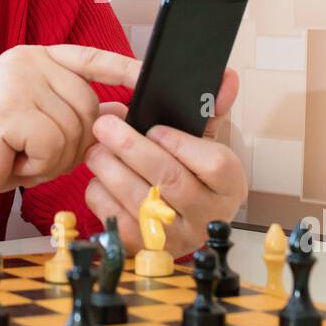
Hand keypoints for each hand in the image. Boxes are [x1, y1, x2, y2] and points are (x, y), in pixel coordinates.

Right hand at [0, 44, 140, 204]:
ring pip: (74, 129)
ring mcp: (17, 81)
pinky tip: (14, 161)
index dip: (124, 68)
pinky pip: (53, 144)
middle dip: (75, 143)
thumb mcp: (44, 126)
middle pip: (90, 105)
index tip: (149, 75)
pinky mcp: (9, 109)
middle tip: (38, 154)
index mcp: (36, 58)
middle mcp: (27, 61)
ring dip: (55, 158)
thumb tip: (123, 110)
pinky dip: (39, 165)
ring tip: (22, 156)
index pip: (91, 57)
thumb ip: (79, 113)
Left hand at [83, 67, 246, 258]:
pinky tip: (99, 177)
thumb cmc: (190, 172)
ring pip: (140, 201)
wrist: (179, 218)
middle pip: (170, 181)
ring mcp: (176, 237)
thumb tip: (226, 76)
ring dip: (111, 169)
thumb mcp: (204, 141)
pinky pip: (118, 220)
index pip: (214, 165)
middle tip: (105, 125)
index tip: (154, 128)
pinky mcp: (144, 248)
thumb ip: (212, 107)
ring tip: (95, 147)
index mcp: (230, 186)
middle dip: (132, 149)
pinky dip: (102, 195)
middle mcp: (207, 216)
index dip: (180, 144)